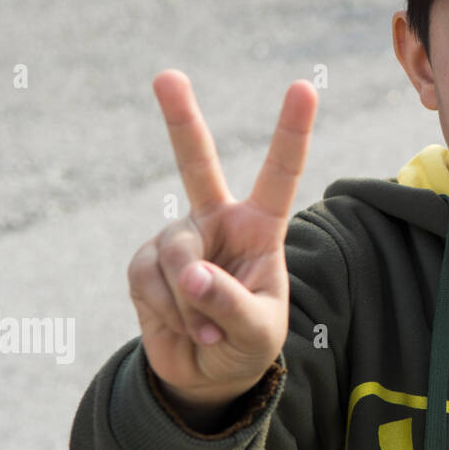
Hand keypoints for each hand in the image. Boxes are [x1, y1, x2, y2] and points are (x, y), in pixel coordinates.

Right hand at [129, 70, 317, 415]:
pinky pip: (150, 280)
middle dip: (180, 119)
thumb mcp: (257, 330)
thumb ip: (230, 303)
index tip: (303, 87)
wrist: (209, 373)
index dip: (292, 131)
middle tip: (166, 76)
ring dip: (191, 301)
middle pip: (196, 163)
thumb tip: (191, 274)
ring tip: (208, 326)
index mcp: (261, 227)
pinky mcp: (145, 264)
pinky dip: (169, 312)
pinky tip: (186, 327)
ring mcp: (179, 239)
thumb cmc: (248, 343)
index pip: (280, 173)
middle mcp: (218, 222)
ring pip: (176, 254)